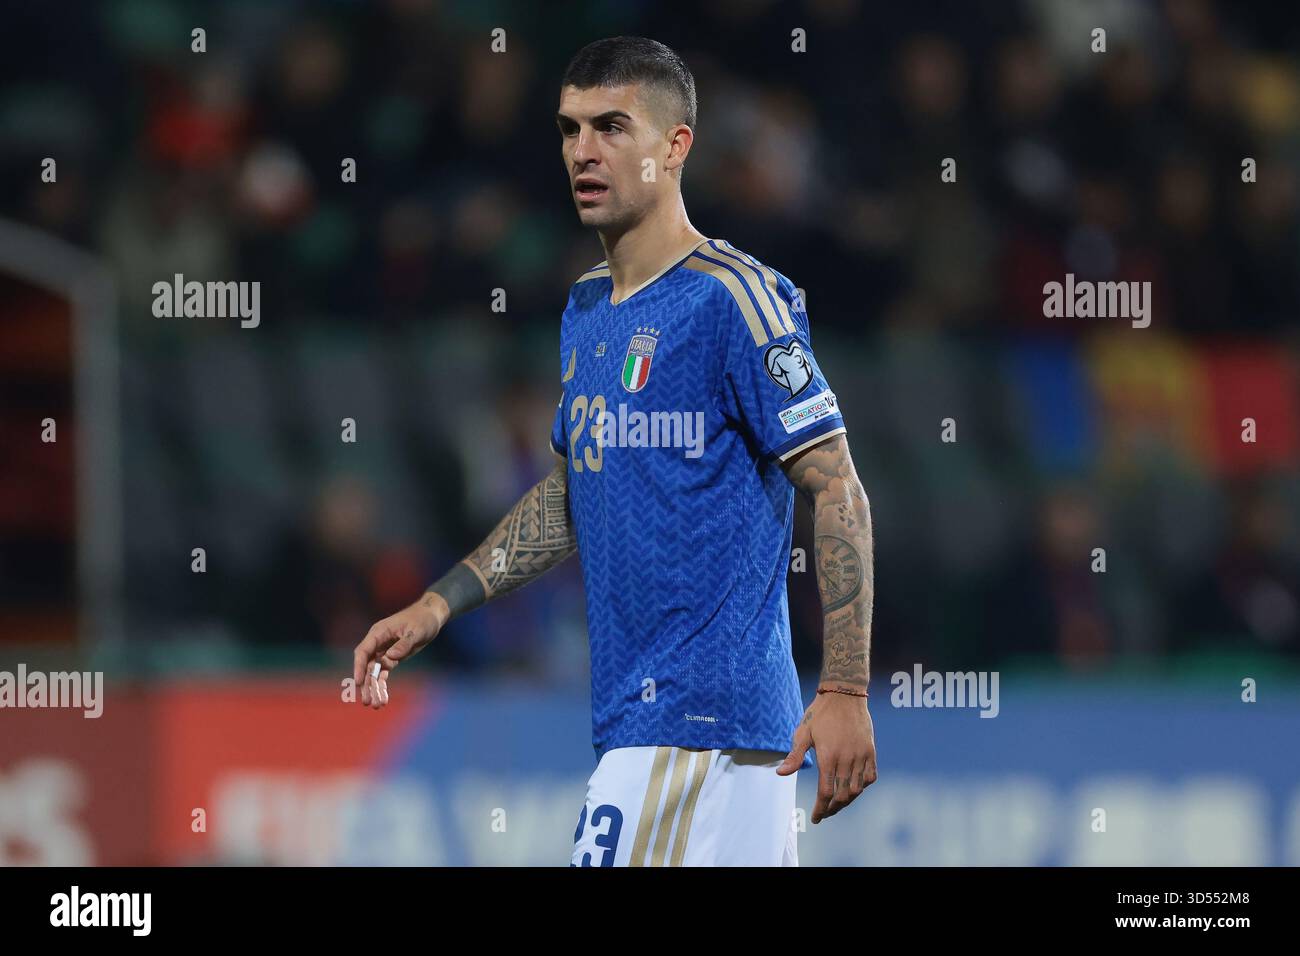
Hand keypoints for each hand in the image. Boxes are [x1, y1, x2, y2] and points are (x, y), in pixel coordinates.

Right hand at [352, 594, 447, 709]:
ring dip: (374, 688)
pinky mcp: (391, 658)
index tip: (359, 682)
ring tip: (375, 705)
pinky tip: (383, 698)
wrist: (431, 616)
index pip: (364, 651)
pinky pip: (383, 674)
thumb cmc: (422, 619)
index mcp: (379, 632)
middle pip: (367, 666)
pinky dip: (382, 685)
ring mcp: (383, 651)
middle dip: (366, 684)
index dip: (359, 667)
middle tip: (366, 701)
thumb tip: (391, 657)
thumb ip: (404, 643)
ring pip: (374, 673)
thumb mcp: (416, 630)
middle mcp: (378, 643)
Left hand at [776, 689, 876, 822]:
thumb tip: (781, 774)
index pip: (825, 792)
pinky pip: (870, 777)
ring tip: (838, 803)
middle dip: (833, 808)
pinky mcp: (871, 751)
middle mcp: (846, 759)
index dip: (821, 809)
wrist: (844, 695)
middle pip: (842, 795)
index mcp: (828, 757)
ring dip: (847, 800)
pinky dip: (862, 786)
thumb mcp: (803, 733)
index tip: (816, 818)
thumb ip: (794, 756)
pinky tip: (854, 788)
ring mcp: (861, 755)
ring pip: (857, 789)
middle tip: (825, 812)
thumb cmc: (820, 713)